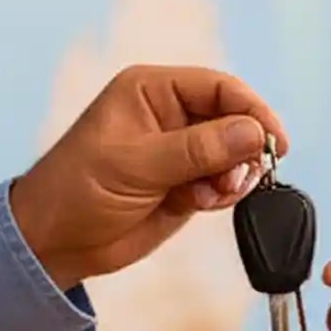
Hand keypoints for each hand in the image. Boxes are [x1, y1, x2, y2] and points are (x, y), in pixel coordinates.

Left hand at [9, 65, 288, 289]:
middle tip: (236, 180)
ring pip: (235, 154)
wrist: (55, 242)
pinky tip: (200, 204)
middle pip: (234, 120)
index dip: (252, 110)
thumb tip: (253, 133)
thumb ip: (198, 149)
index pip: (219, 87)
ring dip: (234, 176)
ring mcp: (182, 151)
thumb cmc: (78, 191)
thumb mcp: (137, 165)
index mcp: (152, 90)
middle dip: (243, 150)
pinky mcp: (188, 184)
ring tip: (211, 196)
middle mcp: (171, 115)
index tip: (275, 141)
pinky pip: (225, 182)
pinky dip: (224, 194)